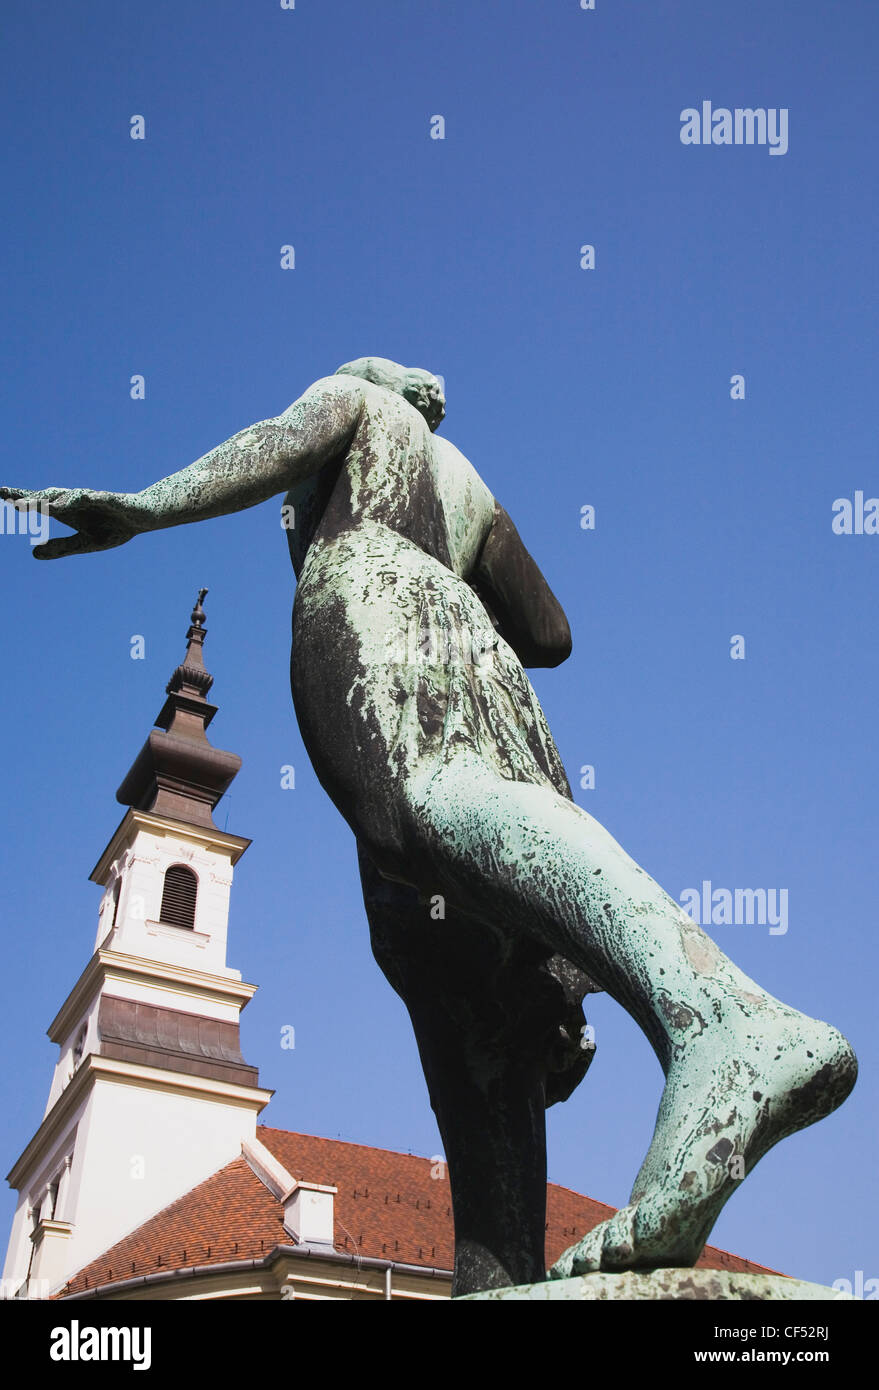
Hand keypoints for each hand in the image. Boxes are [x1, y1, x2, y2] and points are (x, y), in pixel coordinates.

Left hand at [0, 486, 142, 558]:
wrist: (143, 517)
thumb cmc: (113, 526)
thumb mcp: (85, 543)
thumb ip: (60, 547)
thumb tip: (33, 553)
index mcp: (66, 512)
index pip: (39, 505)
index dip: (21, 501)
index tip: (1, 497)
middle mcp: (75, 502)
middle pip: (47, 497)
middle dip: (29, 498)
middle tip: (9, 500)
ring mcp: (91, 499)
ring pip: (65, 497)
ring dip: (47, 499)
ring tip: (31, 504)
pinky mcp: (109, 499)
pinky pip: (91, 498)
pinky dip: (78, 500)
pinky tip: (65, 504)